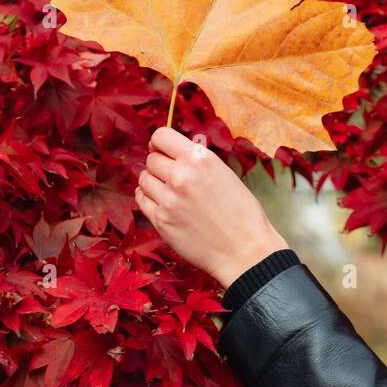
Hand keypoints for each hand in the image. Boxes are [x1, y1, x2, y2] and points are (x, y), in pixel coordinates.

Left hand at [135, 126, 288, 288]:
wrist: (244, 250)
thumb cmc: (240, 212)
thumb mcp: (223, 172)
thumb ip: (196, 160)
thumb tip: (172, 151)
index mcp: (199, 158)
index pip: (161, 136)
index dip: (158, 143)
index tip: (161, 149)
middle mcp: (181, 175)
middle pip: (151, 159)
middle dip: (159, 164)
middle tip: (170, 175)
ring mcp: (168, 199)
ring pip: (143, 179)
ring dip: (152, 182)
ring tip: (168, 190)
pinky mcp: (161, 221)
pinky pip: (141, 199)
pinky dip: (147, 198)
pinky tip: (161, 202)